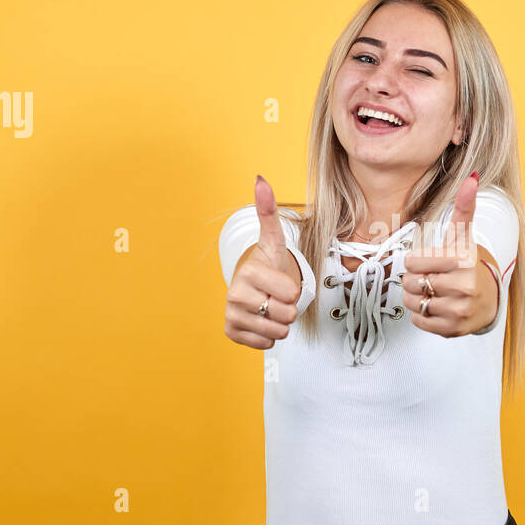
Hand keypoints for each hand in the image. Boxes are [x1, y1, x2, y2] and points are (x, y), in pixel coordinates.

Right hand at [223, 174, 300, 349]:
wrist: (255, 288)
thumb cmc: (270, 266)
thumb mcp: (274, 241)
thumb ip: (269, 212)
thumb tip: (260, 180)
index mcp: (249, 272)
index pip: (289, 293)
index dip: (294, 291)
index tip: (282, 283)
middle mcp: (234, 294)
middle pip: (284, 315)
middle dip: (288, 309)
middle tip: (278, 298)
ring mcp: (231, 315)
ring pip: (276, 333)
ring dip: (280, 324)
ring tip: (271, 309)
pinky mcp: (231, 333)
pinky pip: (265, 345)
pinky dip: (269, 337)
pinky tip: (261, 321)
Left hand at [401, 172, 496, 337]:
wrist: (487, 298)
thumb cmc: (467, 265)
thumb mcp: (463, 236)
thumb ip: (464, 207)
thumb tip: (472, 177)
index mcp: (462, 261)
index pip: (413, 262)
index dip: (416, 262)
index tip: (429, 262)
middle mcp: (463, 286)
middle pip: (411, 283)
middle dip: (416, 280)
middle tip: (432, 278)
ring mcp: (459, 310)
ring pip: (413, 302)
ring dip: (417, 297)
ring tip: (433, 292)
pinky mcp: (452, 329)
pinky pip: (419, 321)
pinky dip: (421, 315)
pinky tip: (436, 306)